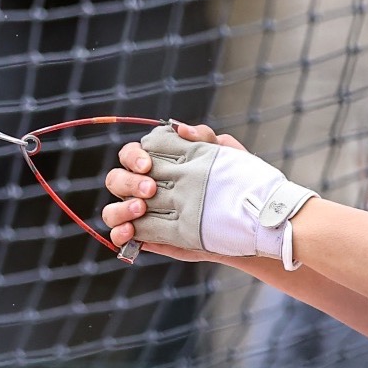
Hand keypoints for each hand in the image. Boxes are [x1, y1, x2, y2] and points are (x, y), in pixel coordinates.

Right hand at [102, 122, 316, 265]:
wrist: (253, 222)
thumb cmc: (238, 185)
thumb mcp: (228, 158)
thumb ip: (205, 139)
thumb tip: (183, 128)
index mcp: (160, 165)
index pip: (132, 155)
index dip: (134, 157)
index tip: (149, 163)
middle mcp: (148, 189)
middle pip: (117, 180)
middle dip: (128, 182)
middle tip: (151, 189)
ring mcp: (148, 215)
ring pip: (113, 209)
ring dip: (120, 208)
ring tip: (140, 209)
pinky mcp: (152, 239)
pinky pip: (123, 237)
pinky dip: (120, 233)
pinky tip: (131, 233)